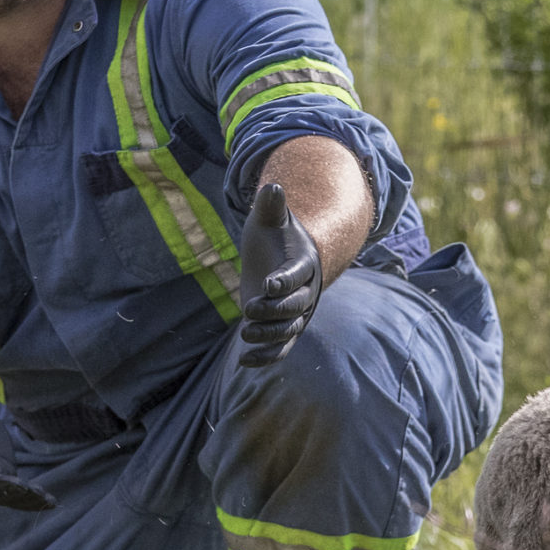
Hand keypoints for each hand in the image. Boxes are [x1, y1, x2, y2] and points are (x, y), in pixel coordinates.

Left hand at [237, 182, 322, 366]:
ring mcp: (297, 313)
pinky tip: (244, 362)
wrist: (284, 257)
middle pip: (295, 306)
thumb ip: (272, 206)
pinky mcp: (284, 329)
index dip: (284, 280)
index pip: (297, 275)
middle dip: (273, 310)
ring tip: (245, 334)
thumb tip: (272, 187)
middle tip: (248, 309)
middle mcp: (306, 292)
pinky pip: (280, 348)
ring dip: (268, 335)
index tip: (267, 284)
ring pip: (288, 330)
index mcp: (304, 265)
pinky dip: (265, 357)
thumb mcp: (270, 219)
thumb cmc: (276, 235)